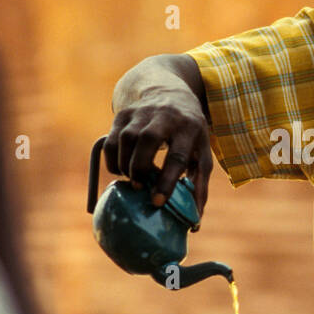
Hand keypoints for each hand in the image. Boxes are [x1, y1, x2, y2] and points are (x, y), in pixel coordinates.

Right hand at [104, 86, 212, 215]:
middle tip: (139, 188)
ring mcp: (142, 112)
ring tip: (133, 179)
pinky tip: (121, 169)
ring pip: (126, 140)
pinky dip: (112, 160)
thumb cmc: (189, 132)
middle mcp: (166, 116)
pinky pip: (111, 141)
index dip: (166, 181)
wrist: (168, 90)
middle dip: (140, 168)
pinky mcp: (123, 114)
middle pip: (148, 141)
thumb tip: (194, 224)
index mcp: (190, 127)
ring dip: (125, 166)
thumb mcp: (202, 151)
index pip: (178, 155)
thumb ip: (199, 185)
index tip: (156, 203)